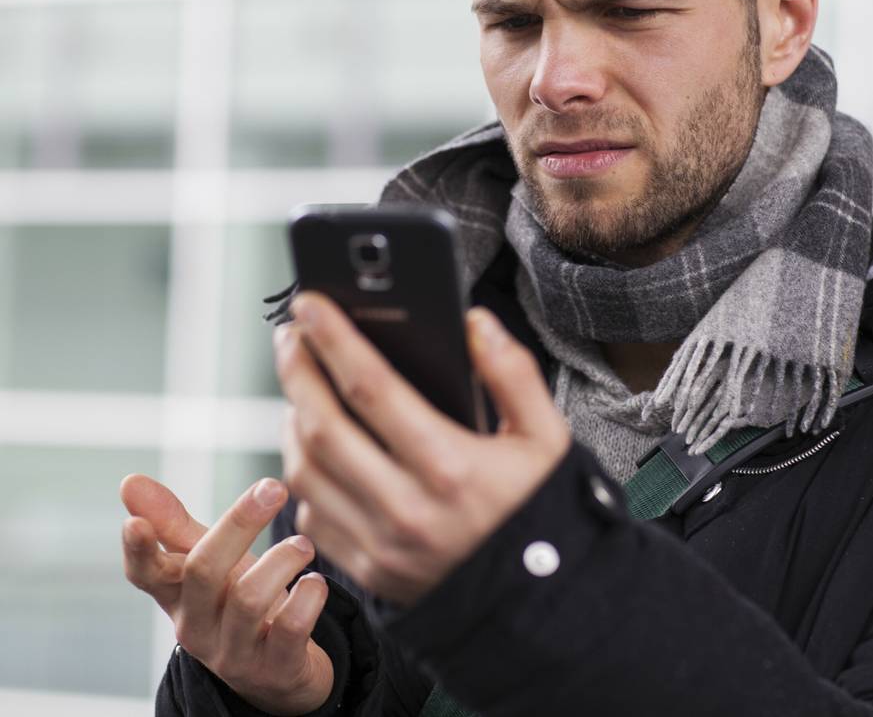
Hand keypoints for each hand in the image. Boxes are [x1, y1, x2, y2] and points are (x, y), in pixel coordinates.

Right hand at [120, 474, 333, 715]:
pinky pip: (290, 628)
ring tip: (303, 545)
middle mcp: (198, 627)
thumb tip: (129, 480)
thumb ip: (174, 525)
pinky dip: (308, 596)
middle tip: (273, 487)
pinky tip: (315, 582)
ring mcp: (234, 653)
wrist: (280, 673)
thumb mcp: (209, 563)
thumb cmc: (238, 603)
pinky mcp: (276, 669)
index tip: (134, 522)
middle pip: (203, 570)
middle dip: (239, 522)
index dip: (138, 551)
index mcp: (177, 597)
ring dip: (283, 559)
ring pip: (249, 597)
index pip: (145, 575)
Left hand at [276, 295, 571, 606]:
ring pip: (306, 471)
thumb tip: (474, 323)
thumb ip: (514, 375)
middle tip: (290, 336)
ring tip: (300, 385)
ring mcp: (380, 545)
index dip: (334, 339)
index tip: (310, 305)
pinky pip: (311, 515)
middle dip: (297, 370)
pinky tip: (313, 445)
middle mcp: (406, 509)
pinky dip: (302, 472)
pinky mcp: (366, 570)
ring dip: (292, 419)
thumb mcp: (546, 437)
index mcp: (450, 467)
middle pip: (322, 426)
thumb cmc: (538, 509)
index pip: (372, 388)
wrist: (537, 602)